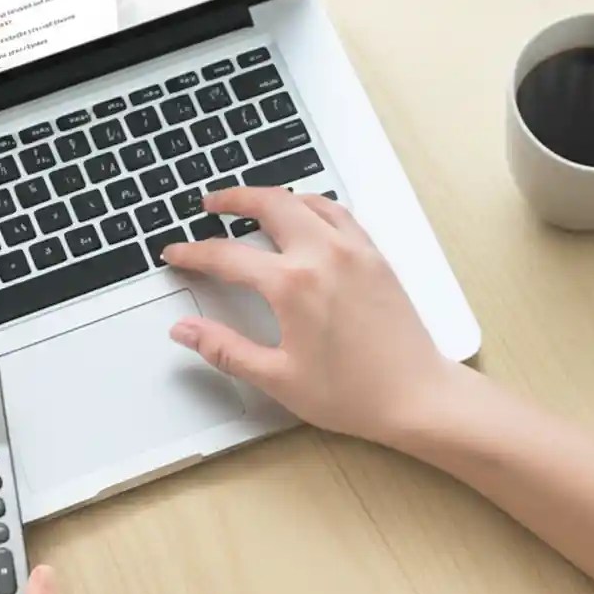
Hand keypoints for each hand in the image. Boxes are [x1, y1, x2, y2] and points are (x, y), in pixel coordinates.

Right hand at [163, 187, 458, 441]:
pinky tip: (304, 217)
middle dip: (233, 198)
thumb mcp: (276, 377)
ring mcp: (354, 251)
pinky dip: (312, 206)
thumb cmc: (353, 393)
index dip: (193, 253)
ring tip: (252, 204)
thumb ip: (224, 349)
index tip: (175, 253)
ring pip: (306, 201)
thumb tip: (184, 330)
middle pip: (269, 204)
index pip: (227, 256)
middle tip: (211, 203)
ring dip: (274, 197)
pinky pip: (338, 214)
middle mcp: (324, 255)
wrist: (418, 397)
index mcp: (293, 285)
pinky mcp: (375, 257)